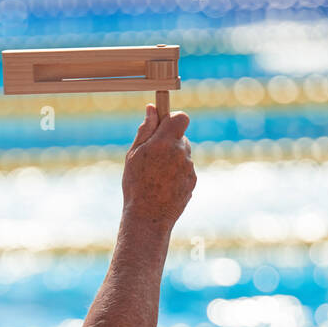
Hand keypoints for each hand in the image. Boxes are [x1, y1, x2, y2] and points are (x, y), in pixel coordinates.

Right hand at [120, 105, 195, 227]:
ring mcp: (189, 168)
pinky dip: (177, 174)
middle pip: (181, 137)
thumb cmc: (136, 185)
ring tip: (157, 176)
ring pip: (183, 155)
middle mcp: (181, 153)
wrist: (148, 217)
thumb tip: (152, 109)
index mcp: (164, 143)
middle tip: (153, 156)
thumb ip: (145, 130)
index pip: (181, 117)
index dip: (172, 119)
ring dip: (173, 159)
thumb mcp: (134, 155)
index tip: (163, 125)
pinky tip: (164, 186)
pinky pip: (186, 170)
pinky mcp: (193, 181)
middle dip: (169, 142)